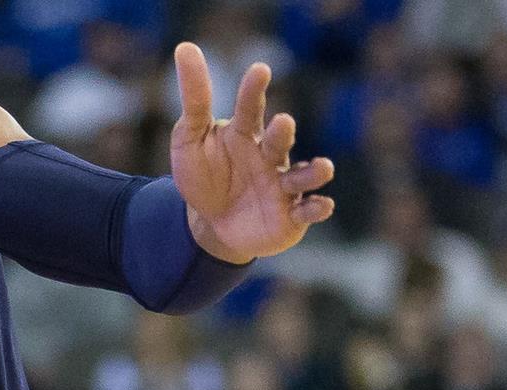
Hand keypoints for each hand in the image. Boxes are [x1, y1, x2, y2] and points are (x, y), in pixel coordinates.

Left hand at [170, 42, 333, 263]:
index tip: (259, 70)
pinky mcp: (290, 215)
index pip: (250, 108)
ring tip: (321, 168)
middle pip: (279, 141)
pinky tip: (320, 205)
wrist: (211, 224)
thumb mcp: (189, 138)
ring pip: (303, 176)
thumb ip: (194, 99)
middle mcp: (269, 156)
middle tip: (282, 123)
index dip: (254, 91)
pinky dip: (317, 208)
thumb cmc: (203, 176)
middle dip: (282, 133)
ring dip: (313, 172)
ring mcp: (283, 185)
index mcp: (245, 134)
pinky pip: (308, 211)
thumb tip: (185, 48)